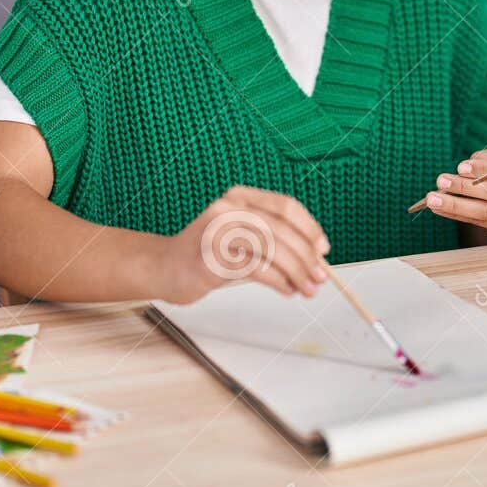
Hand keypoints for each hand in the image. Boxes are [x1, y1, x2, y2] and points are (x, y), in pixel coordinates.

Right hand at [152, 186, 329, 303]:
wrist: (163, 268)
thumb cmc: (207, 254)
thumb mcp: (241, 236)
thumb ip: (272, 240)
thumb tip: (314, 259)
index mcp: (240, 196)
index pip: (286, 206)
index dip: (309, 228)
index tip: (323, 250)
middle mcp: (229, 208)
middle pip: (282, 229)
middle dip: (307, 257)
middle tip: (320, 277)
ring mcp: (218, 231)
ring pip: (273, 248)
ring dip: (297, 272)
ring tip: (307, 288)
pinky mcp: (212, 257)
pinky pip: (257, 268)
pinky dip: (279, 281)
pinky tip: (287, 290)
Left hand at [421, 149, 486, 240]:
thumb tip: (467, 166)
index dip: (484, 169)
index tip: (461, 167)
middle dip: (464, 187)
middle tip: (441, 180)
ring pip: (485, 211)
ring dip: (456, 205)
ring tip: (434, 199)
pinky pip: (480, 222)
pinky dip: (458, 215)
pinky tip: (441, 209)